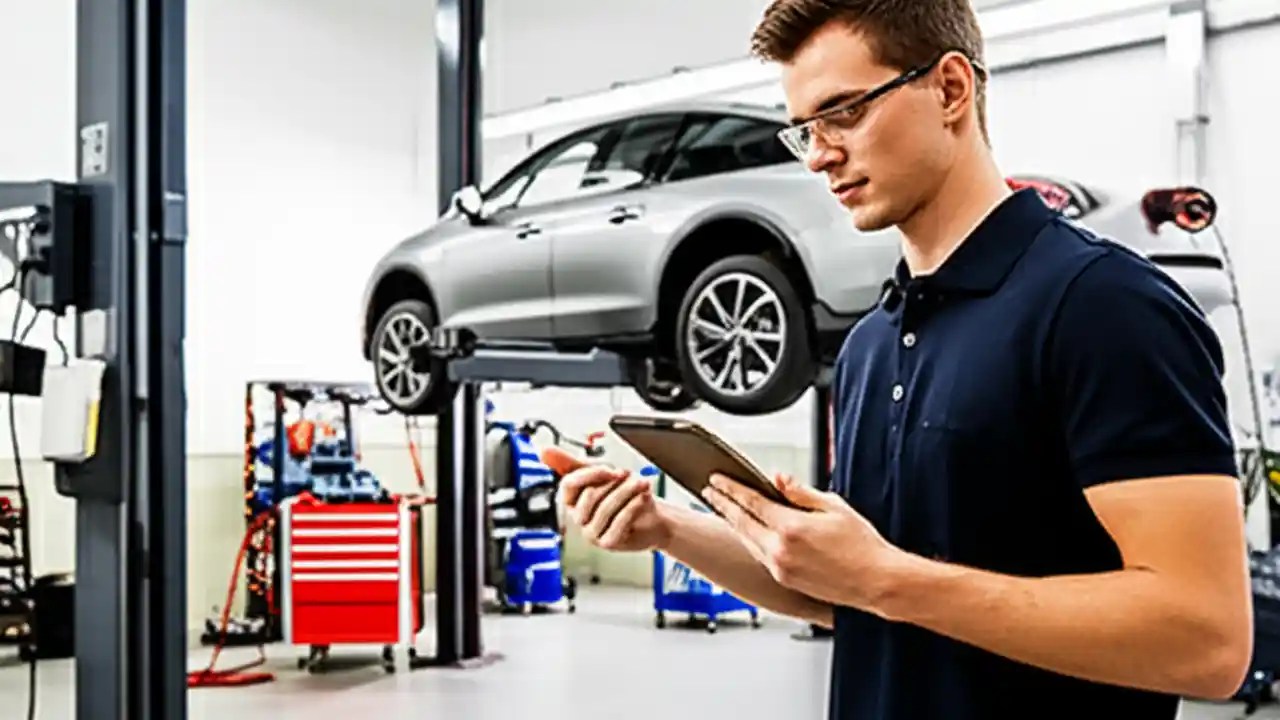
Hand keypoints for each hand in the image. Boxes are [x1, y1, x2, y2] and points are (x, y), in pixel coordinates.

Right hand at [543, 447, 672, 552]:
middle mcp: (578, 518)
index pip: (569, 484)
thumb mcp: (599, 473)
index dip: (591, 473)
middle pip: (589, 495)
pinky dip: (634, 506)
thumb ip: (571, 462)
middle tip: (631, 475)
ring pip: (605, 507)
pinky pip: (619, 522)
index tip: (611, 468)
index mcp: (571, 501)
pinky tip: (644, 496)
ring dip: (628, 491)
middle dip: (613, 483)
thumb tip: (542, 451)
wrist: (652, 518)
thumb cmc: (623, 495)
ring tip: (642, 483)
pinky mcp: (608, 544)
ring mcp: (591, 534)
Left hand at [702, 473, 899, 614]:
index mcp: (791, 528)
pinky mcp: (784, 580)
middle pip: (740, 523)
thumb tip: (778, 479)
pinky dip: (749, 540)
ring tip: (722, 508)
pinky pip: (759, 555)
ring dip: (733, 523)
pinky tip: (747, 532)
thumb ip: (800, 492)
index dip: (731, 489)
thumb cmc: (862, 545)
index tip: (717, 479)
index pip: (750, 503)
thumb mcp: (833, 507)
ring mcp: (780, 568)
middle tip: (709, 491)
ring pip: (747, 541)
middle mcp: (780, 550)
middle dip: (721, 504)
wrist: (876, 581)